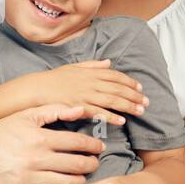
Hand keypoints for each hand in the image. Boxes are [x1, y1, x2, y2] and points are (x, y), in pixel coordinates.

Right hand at [0, 104, 104, 183]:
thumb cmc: (4, 130)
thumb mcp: (28, 115)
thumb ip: (56, 110)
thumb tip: (82, 109)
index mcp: (40, 138)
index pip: (78, 143)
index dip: (93, 145)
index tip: (98, 147)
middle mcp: (36, 159)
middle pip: (77, 166)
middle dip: (91, 164)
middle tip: (94, 162)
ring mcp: (28, 178)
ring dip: (79, 181)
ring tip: (81, 175)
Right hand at [21, 60, 147, 124]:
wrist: (37, 89)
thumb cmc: (55, 79)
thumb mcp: (74, 66)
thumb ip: (93, 64)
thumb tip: (109, 62)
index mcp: (90, 72)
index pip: (115, 76)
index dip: (129, 82)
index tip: (140, 88)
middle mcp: (90, 82)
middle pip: (118, 88)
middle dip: (134, 95)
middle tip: (147, 102)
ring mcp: (85, 95)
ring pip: (112, 100)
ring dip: (128, 106)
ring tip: (140, 112)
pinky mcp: (79, 107)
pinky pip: (98, 112)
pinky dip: (111, 117)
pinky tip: (121, 121)